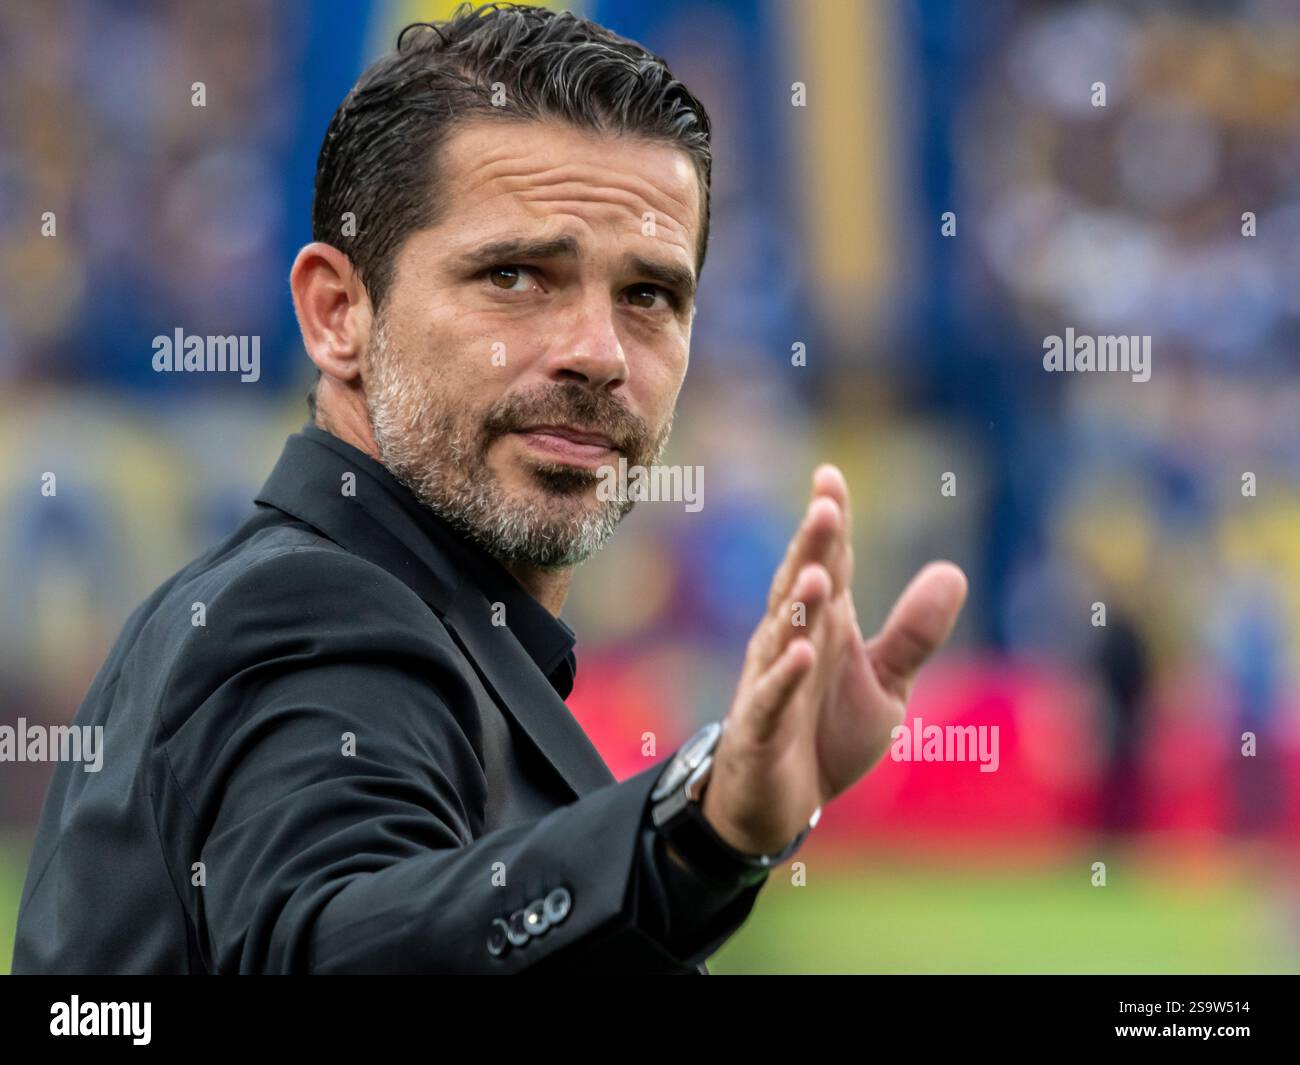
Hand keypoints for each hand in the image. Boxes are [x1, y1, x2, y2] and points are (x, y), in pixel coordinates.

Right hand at [700, 464, 967, 855]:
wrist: (781, 804)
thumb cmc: (826, 734)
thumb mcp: (885, 683)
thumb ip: (914, 631)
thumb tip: (954, 570)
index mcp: (825, 626)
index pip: (828, 563)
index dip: (829, 523)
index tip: (830, 477)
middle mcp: (792, 642)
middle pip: (802, 586)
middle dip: (811, 549)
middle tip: (824, 506)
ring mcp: (772, 682)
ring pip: (783, 635)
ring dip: (798, 606)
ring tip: (815, 575)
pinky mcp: (761, 727)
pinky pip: (773, 698)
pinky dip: (786, 677)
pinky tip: (802, 653)